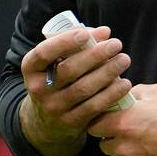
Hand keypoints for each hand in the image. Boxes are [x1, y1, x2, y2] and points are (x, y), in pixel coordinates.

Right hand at [19, 25, 131, 155]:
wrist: (46, 121)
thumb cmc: (57, 78)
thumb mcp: (56, 60)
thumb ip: (77, 43)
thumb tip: (105, 32)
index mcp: (31, 67)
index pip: (44, 53)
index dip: (64, 42)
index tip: (85, 34)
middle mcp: (38, 88)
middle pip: (69, 70)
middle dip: (95, 55)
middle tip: (116, 44)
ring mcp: (54, 108)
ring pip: (84, 88)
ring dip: (107, 72)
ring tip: (124, 60)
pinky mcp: (70, 122)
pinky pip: (93, 107)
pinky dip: (111, 94)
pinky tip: (124, 84)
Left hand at [87, 84, 156, 155]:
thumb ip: (134, 95)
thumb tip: (120, 98)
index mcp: (124, 123)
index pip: (93, 126)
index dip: (101, 122)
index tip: (110, 122)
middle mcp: (124, 147)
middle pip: (105, 146)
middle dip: (114, 139)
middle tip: (133, 134)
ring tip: (147, 148)